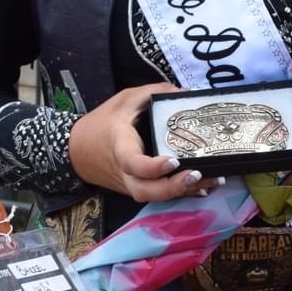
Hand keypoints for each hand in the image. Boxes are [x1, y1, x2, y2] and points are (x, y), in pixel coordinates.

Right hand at [67, 84, 224, 202]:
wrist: (76, 149)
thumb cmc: (103, 122)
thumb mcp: (125, 100)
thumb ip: (154, 93)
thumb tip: (187, 92)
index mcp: (119, 147)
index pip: (133, 163)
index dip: (152, 167)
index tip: (173, 159)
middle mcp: (124, 172)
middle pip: (146, 191)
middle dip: (173, 188)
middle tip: (199, 174)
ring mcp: (130, 185)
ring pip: (154, 198)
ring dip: (184, 192)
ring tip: (214, 181)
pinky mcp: (137, 189)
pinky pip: (158, 197)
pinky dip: (182, 194)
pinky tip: (205, 188)